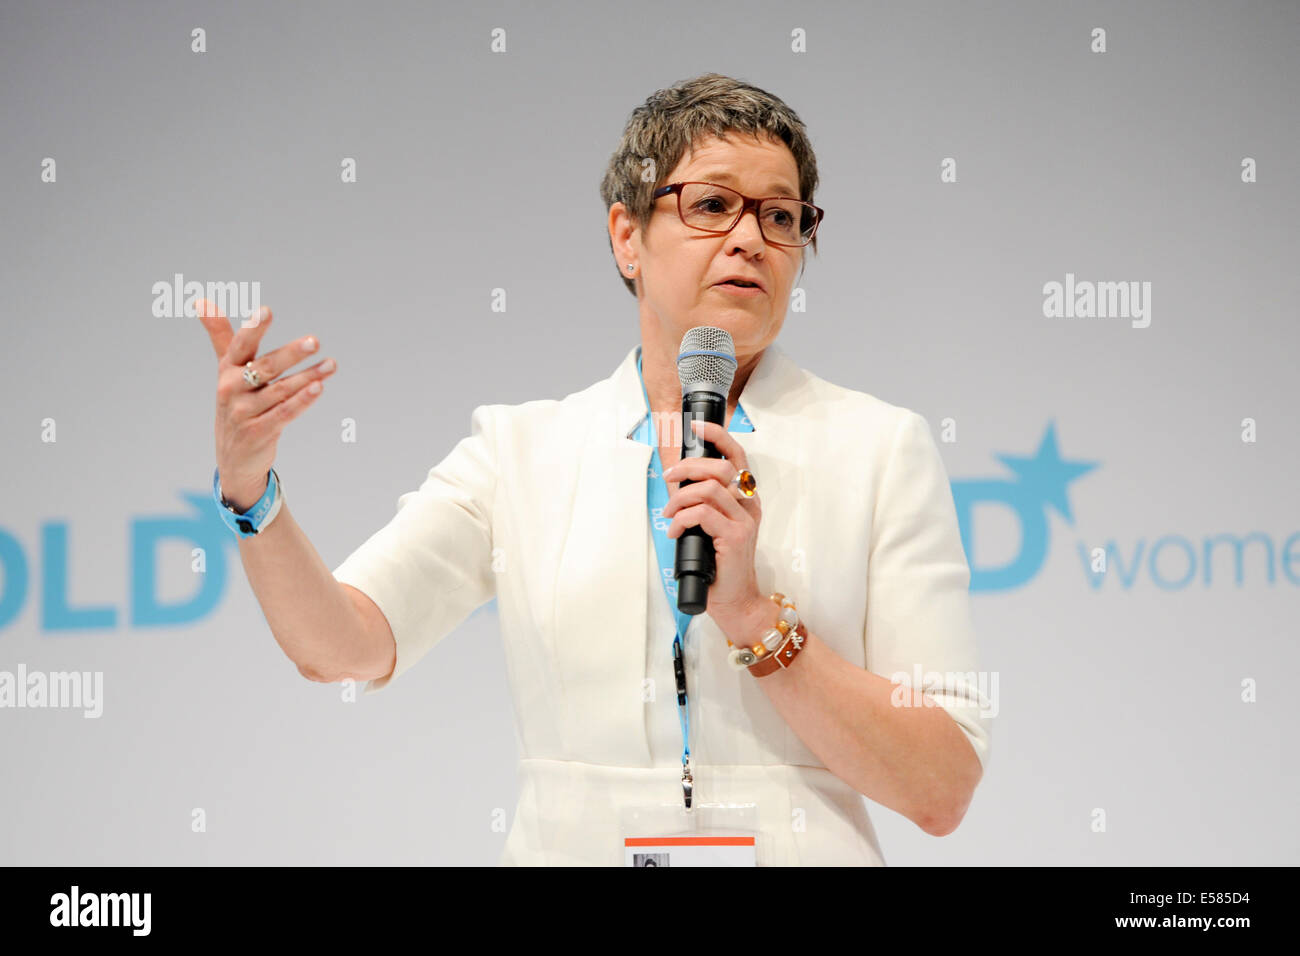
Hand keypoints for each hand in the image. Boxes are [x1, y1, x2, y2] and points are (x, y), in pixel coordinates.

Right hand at [197, 300, 336, 510]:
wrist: (233, 457)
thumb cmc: (235, 404)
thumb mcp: (226, 369)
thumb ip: (220, 335)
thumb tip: (200, 299)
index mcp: (226, 370)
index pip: (240, 345)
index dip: (253, 328)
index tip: (266, 311)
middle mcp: (232, 389)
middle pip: (266, 367)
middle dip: (291, 353)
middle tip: (314, 340)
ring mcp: (244, 412)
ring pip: (281, 390)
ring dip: (309, 377)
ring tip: (331, 365)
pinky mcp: (259, 432)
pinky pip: (285, 413)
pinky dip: (302, 401)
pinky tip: (320, 387)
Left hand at [661, 418, 764, 631]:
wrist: (736, 601)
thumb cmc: (720, 566)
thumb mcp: (712, 529)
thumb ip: (704, 506)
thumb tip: (677, 485)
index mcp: (746, 499)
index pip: (737, 457)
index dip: (718, 436)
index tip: (696, 427)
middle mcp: (750, 506)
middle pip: (720, 468)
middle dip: (688, 468)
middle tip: (668, 479)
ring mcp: (745, 521)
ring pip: (709, 489)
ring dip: (680, 498)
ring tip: (669, 514)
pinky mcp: (736, 538)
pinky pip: (704, 514)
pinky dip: (683, 519)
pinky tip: (675, 532)